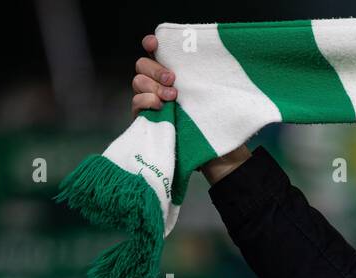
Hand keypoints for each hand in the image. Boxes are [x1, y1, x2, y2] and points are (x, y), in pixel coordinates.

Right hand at [131, 33, 250, 181]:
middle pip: (142, 65)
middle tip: (173, 80)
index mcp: (175, 76)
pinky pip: (136, 103)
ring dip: (153, 86)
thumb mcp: (214, 96)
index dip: (151, 44)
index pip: (156, 53)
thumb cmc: (219, 124)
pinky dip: (146, 101)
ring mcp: (151, 102)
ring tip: (172, 98)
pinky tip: (160, 106)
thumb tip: (203, 57)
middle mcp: (160, 86)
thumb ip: (202, 78)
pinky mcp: (147, 119)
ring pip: (138, 82)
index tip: (154, 43)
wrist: (220, 156)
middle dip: (156, 69)